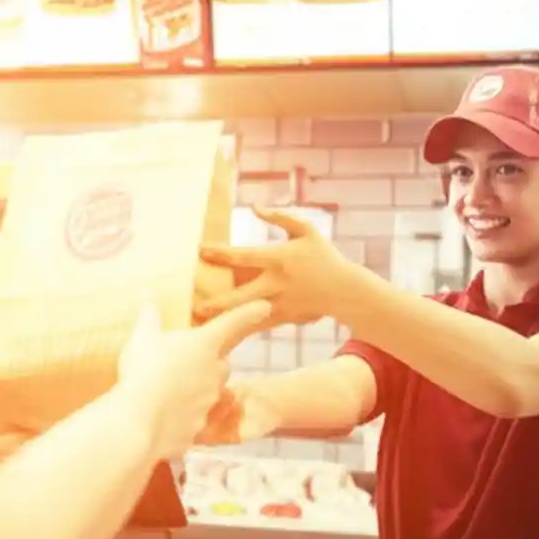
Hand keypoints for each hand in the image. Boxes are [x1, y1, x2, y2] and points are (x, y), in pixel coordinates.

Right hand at [116, 297, 271, 459]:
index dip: (249, 313)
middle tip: (184, 361)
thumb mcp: (143, 337)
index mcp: (205, 345)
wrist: (137, 423)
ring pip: (210, 392)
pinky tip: (160, 414)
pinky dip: (183, 415)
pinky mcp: (200, 428)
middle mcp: (214, 372)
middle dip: (209, 363)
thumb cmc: (143, 371)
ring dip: (195, 389)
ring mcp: (209, 402)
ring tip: (166, 389)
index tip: (265, 307)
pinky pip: (194, 418)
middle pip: (221, 364)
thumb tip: (147, 292)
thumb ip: (149, 314)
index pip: (233, 323)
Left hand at [196, 206, 350, 325]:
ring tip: (199, 323)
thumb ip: (280, 217)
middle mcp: (275, 284)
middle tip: (193, 305)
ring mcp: (278, 304)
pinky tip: (219, 332)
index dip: (220, 254)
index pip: (243, 257)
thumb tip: (254, 207)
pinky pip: (255, 325)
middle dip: (216, 302)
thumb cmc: (324, 257)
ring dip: (222, 320)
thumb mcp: (306, 231)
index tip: (200, 251)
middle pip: (240, 296)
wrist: (345, 291)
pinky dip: (237, 327)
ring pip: (245, 315)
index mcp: (278, 259)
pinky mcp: (282, 318)